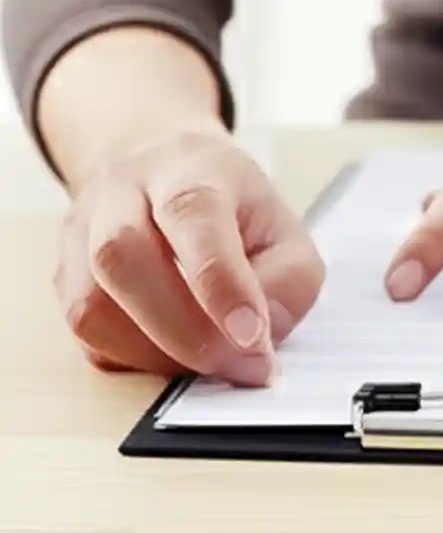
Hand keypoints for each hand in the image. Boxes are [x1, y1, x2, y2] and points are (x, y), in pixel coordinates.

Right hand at [56, 129, 324, 384]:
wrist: (162, 169)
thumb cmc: (234, 207)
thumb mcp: (285, 230)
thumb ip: (289, 283)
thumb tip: (257, 341)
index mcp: (189, 167)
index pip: (193, 215)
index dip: (221, 283)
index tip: (251, 336)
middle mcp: (122, 191)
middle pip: (123, 256)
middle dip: (184, 330)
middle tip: (235, 364)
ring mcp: (82, 233)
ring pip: (91, 303)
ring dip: (155, 352)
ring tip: (207, 363)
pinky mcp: (64, 276)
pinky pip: (85, 333)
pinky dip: (132, 357)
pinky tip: (173, 353)